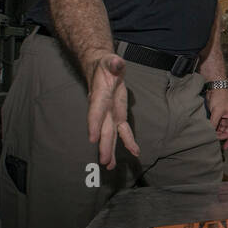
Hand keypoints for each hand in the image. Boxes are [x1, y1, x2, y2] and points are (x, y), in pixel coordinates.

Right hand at [85, 53, 139, 168]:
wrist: (101, 68)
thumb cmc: (106, 65)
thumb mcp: (111, 61)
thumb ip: (114, 63)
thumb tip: (117, 63)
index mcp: (100, 95)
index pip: (96, 111)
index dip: (94, 124)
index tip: (92, 138)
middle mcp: (103, 108)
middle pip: (103, 129)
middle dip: (104, 145)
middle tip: (104, 161)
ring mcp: (110, 114)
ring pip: (110, 134)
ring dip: (111, 150)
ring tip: (110, 166)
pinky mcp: (118, 116)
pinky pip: (123, 130)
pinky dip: (128, 141)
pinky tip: (134, 152)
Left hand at [205, 87, 227, 147]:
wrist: (215, 88)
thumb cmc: (220, 98)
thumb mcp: (217, 111)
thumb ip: (214, 122)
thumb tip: (210, 132)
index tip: (224, 147)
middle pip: (226, 132)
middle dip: (220, 136)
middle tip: (212, 138)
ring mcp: (223, 118)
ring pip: (220, 129)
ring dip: (215, 132)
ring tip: (209, 134)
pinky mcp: (217, 116)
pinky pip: (215, 125)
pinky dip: (212, 128)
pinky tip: (208, 129)